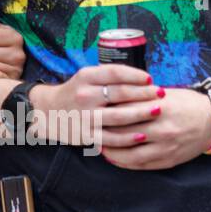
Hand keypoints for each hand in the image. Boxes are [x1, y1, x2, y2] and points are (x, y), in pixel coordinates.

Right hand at [31, 65, 162, 137]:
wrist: (49, 112)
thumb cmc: (76, 93)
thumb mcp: (86, 77)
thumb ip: (108, 76)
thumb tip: (142, 78)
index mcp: (85, 77)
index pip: (114, 73)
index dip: (135, 75)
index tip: (150, 79)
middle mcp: (84, 95)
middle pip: (120, 93)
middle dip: (144, 93)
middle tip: (161, 94)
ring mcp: (85, 116)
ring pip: (119, 116)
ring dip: (141, 113)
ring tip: (157, 110)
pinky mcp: (86, 135)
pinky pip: (112, 138)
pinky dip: (128, 138)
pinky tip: (142, 136)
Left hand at [99, 87, 210, 169]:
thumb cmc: (185, 103)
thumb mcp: (163, 94)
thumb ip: (138, 96)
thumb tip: (111, 96)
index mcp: (158, 108)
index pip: (124, 111)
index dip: (105, 112)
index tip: (92, 111)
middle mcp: (161, 129)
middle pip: (123, 133)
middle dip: (104, 132)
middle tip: (88, 130)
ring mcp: (165, 147)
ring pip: (129, 153)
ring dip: (110, 151)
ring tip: (98, 145)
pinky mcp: (168, 160)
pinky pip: (140, 165)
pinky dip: (124, 162)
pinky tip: (113, 157)